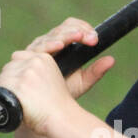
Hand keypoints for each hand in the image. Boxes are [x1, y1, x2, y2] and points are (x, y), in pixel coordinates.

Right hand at [0, 18, 115, 135]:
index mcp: (61, 44)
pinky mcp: (25, 58)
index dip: (83, 28)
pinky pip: (37, 49)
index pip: (70, 27)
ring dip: (64, 36)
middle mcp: (47, 43)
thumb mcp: (81, 83)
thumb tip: (112, 60)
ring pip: (51, 36)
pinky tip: (57, 47)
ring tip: (77, 37)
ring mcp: (36, 50)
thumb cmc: (59, 94)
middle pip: (61, 29)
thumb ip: (95, 72)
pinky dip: (48, 46)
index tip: (95, 38)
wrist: (41, 109)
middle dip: (76, 31)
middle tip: (89, 37)